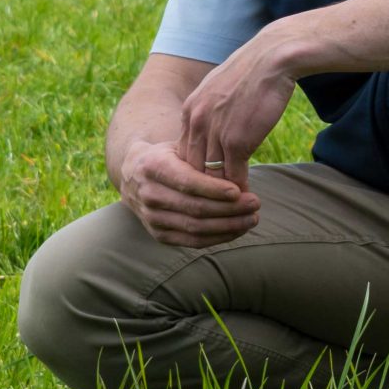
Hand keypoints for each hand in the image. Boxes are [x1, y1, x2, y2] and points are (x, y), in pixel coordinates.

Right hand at [118, 139, 261, 248]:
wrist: (133, 175)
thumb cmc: (167, 156)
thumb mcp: (178, 147)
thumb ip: (202, 154)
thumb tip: (238, 161)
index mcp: (152, 167)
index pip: (187, 182)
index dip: (214, 189)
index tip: (239, 191)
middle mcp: (148, 194)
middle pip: (194, 208)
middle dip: (229, 209)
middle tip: (255, 204)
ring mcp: (151, 218)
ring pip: (195, 228)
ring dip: (228, 226)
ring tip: (252, 219)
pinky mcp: (158, 235)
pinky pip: (192, 241)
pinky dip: (218, 238)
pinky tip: (238, 230)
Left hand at [177, 26, 300, 199]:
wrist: (273, 59)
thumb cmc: (252, 72)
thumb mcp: (218, 88)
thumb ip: (210, 110)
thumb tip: (212, 126)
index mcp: (190, 110)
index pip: (184, 151)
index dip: (194, 171)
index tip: (203, 185)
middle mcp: (196, 122)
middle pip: (192, 168)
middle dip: (202, 189)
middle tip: (212, 206)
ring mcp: (214, 133)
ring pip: (210, 177)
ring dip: (220, 196)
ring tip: (230, 210)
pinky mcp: (237, 142)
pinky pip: (232, 177)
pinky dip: (238, 192)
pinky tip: (247, 200)